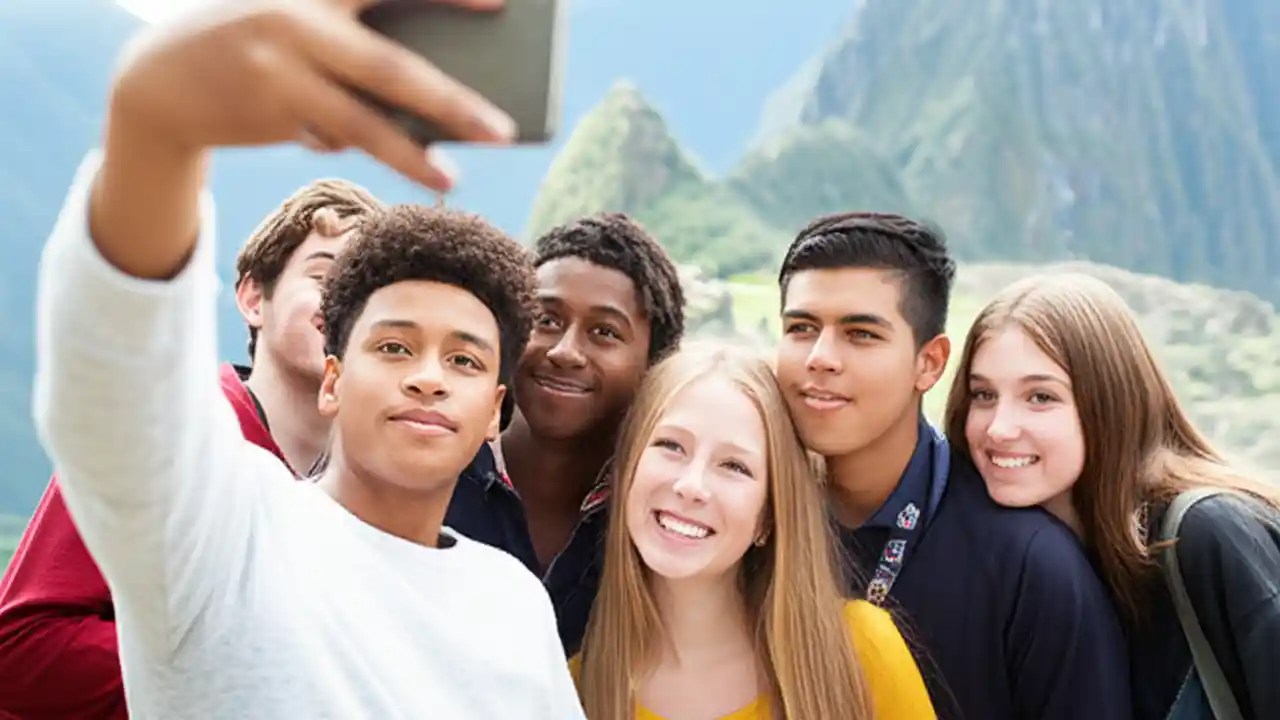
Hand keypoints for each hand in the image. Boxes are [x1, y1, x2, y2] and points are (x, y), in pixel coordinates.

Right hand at [108, 0, 515, 189]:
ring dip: (412, 156)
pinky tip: (406, 159)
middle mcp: (300, 20)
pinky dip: (367, 146)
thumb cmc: (262, 38)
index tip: (502, 4)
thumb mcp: (304, 18)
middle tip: (504, 130)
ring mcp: (280, 70)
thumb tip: (435, 100)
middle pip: (390, 67)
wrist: (160, 75)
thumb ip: (360, 37)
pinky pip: (332, 137)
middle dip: (451, 102)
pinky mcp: (269, 112)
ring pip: (361, 123)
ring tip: (453, 179)